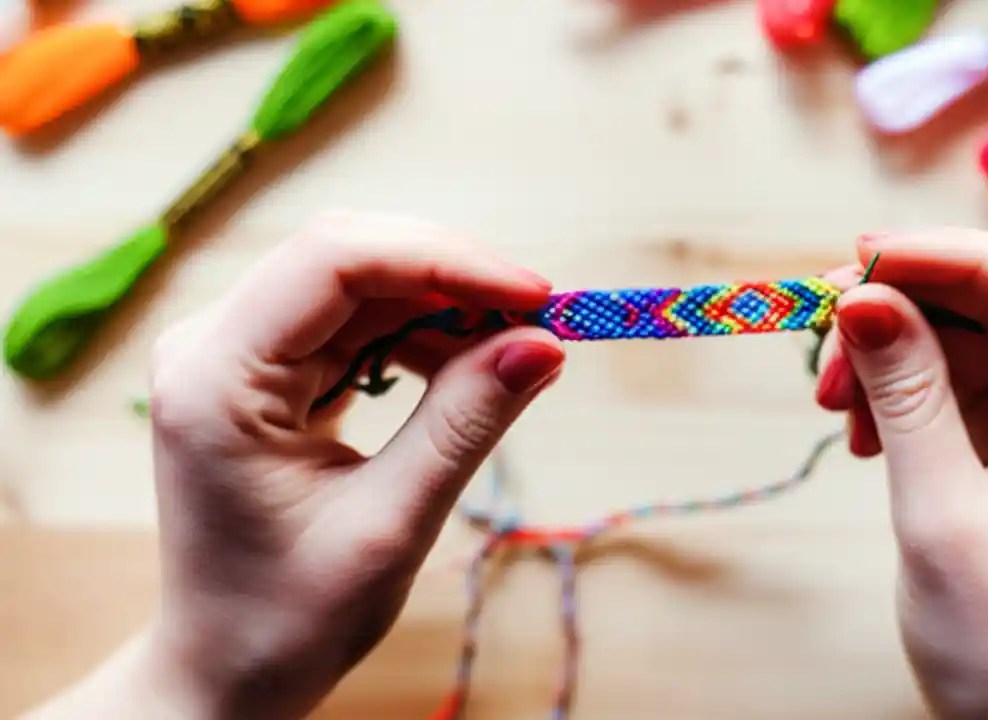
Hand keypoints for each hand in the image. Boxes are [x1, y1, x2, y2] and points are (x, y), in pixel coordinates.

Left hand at [26, 212, 564, 719]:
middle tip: (540, 317)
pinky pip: (357, 321)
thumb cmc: (289, 618)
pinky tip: (469, 364)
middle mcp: (213, 344)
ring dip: (445, 303)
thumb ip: (464, 423)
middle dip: (451, 275)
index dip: (443, 260)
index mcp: (215, 376)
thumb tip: (545, 342)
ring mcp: (236, 353)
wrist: (229, 670)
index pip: (333, 261)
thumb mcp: (389, 525)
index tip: (535, 295)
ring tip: (515, 347)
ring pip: (360, 283)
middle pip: (347, 256)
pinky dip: (423, 333)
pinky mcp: (267, 371)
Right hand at [815, 231, 987, 719]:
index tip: (867, 257)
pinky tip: (859, 430)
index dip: (960, 258)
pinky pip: (952, 383)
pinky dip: (896, 390)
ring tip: (831, 398)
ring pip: (969, 339)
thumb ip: (906, 397)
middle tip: (824, 320)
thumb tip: (860, 298)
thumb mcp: (940, 516)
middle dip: (909, 303)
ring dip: (890, 350)